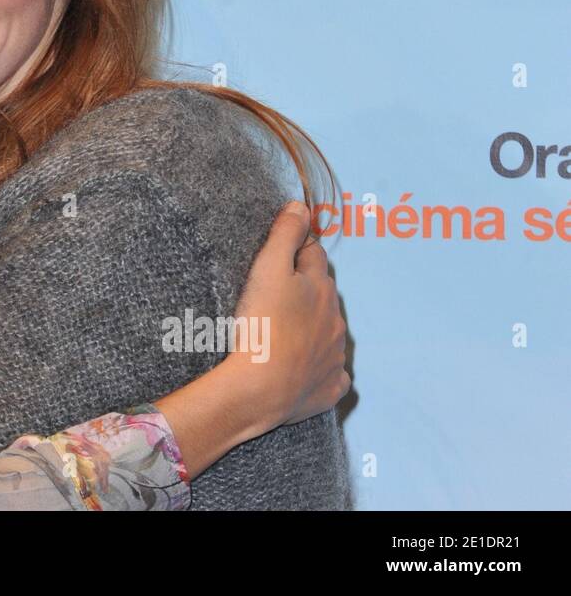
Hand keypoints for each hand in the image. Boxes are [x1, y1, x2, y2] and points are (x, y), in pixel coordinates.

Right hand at [227, 201, 349, 429]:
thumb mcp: (267, 269)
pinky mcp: (329, 387)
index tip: (275, 259)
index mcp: (321, 288)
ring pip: (329, 333)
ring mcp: (335, 355)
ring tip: (283, 333)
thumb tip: (301, 206)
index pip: (314, 256)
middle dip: (306, 291)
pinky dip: (319, 368)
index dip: (295, 252)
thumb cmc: (261, 325)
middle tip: (274, 297)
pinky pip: (331, 374)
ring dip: (313, 328)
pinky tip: (301, 369)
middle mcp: (336, 320)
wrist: (260, 389)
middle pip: (323, 295)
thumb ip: (285, 234)